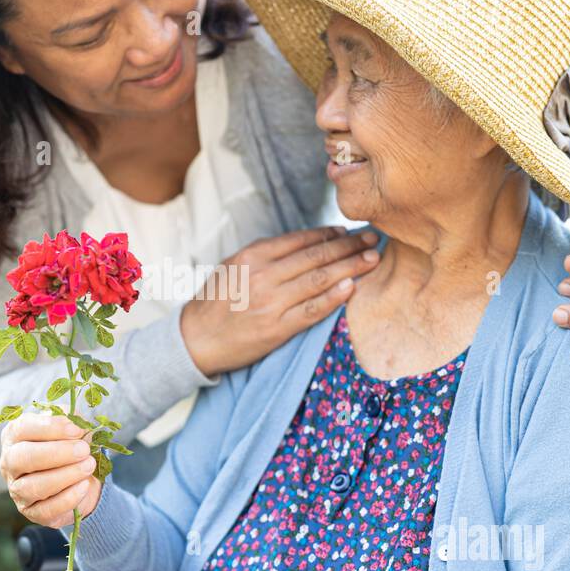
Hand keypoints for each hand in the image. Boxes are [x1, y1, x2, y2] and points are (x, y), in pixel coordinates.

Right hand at [0, 414, 101, 528]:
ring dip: (64, 476)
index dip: (50, 428)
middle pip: (22, 458)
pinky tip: (84, 486)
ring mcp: (17, 490)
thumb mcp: (72, 428)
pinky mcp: (31, 512)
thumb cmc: (71, 446)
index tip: (76, 430)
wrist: (80, 479)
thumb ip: (73, 421)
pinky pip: (46, 509)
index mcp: (15, 436)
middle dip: (56, 453)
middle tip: (84, 450)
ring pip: (32, 486)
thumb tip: (77, 425)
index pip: (22, 428)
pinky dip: (68, 498)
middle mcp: (10, 463)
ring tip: (89, 466)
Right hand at [181, 226, 380, 376]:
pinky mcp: (278, 328)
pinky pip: (313, 310)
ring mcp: (272, 302)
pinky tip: (353, 286)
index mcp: (252, 256)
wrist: (195, 339)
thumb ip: (265, 255)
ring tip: (373, 258)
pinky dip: (335, 297)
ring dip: (351, 267)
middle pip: (316, 256)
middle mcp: (264, 276)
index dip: (329, 234)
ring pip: (320, 279)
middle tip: (374, 239)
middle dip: (349, 246)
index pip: (300, 240)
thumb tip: (304, 244)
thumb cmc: (216, 302)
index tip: (348, 231)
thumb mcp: (233, 267)